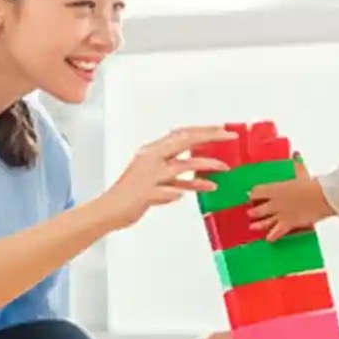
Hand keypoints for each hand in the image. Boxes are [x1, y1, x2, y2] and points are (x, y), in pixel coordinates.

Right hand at [96, 126, 234, 229]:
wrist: (109, 209)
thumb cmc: (132, 192)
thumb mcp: (154, 174)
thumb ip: (175, 168)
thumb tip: (199, 166)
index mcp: (152, 151)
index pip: (182, 134)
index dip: (203, 130)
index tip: (222, 129)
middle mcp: (151, 159)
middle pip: (184, 141)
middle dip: (209, 137)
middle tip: (229, 136)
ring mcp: (150, 176)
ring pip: (183, 165)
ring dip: (205, 165)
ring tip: (223, 168)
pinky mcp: (148, 194)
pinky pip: (173, 191)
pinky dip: (187, 189)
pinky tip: (204, 189)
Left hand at [248, 155, 335, 240]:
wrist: (322, 197)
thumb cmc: (311, 184)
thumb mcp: (301, 172)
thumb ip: (296, 164)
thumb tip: (296, 154)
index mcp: (275, 188)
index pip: (257, 191)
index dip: (253, 194)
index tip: (251, 195)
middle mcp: (274, 202)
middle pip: (258, 208)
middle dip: (253, 211)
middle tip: (250, 212)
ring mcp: (280, 214)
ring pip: (264, 221)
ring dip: (258, 224)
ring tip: (252, 226)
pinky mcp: (288, 224)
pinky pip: (277, 232)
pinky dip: (272, 236)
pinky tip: (268, 239)